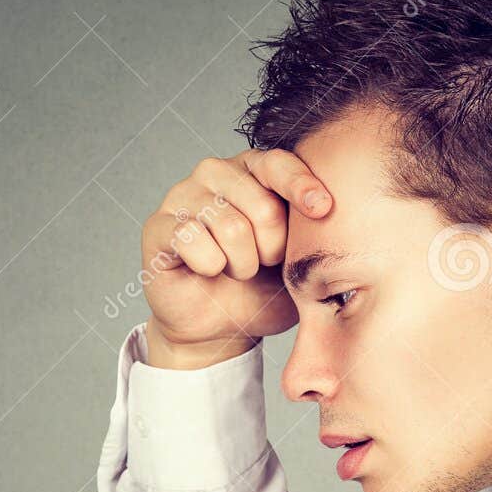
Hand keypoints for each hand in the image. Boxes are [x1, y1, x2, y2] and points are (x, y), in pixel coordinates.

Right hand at [140, 148, 331, 368]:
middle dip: (273, 247)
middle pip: (260, 203)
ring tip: (236, 270)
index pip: (278, 164)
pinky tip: (206, 271)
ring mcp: (182, 195)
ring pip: (229, 225)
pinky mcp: (158, 225)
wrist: (219, 327)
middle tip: (265, 264)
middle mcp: (216, 173)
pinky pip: (193, 240)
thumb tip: (333, 213)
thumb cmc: (262, 289)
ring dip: (241, 264)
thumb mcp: (299, 263)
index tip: (322, 209)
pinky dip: (209, 267)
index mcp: (254, 171)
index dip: (301, 186)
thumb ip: (316, 235)